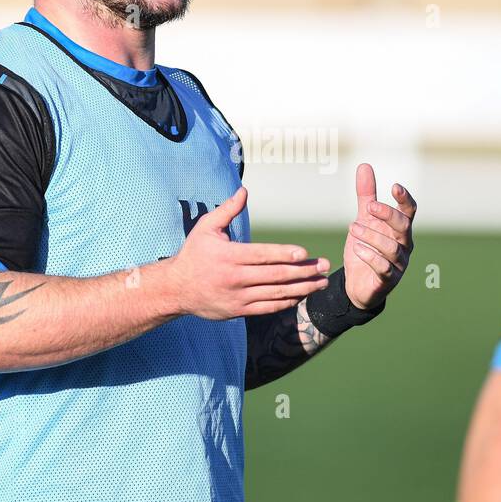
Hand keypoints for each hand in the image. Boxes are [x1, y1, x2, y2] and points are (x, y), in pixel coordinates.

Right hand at [167, 186, 330, 319]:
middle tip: (324, 266)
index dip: (285, 254)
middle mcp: (235, 278)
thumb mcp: (206, 228)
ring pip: (276, 294)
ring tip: (321, 282)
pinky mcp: (239, 310)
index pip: (262, 255)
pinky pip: (267, 307)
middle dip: (303, 272)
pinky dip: (286, 302)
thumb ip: (227, 210)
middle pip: (275, 275)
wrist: (176, 289)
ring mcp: (238, 297)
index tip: (305, 253)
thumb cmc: (194, 254)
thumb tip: (244, 191)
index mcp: (229, 256)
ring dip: (302, 288)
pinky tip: (301, 295)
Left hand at [343, 163, 416, 309]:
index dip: (404, 199)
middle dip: (387, 215)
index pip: (409, 211)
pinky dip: (371, 257)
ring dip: (372, 236)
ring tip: (352, 228)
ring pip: (392, 247)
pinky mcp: (388, 279)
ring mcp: (398, 263)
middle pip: (403, 226)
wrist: (357, 284)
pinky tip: (357, 249)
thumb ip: (366, 196)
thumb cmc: (366, 249)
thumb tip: (364, 166)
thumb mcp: (364, 220)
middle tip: (368, 208)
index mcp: (400, 229)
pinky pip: (384, 268)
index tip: (394, 186)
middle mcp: (404, 245)